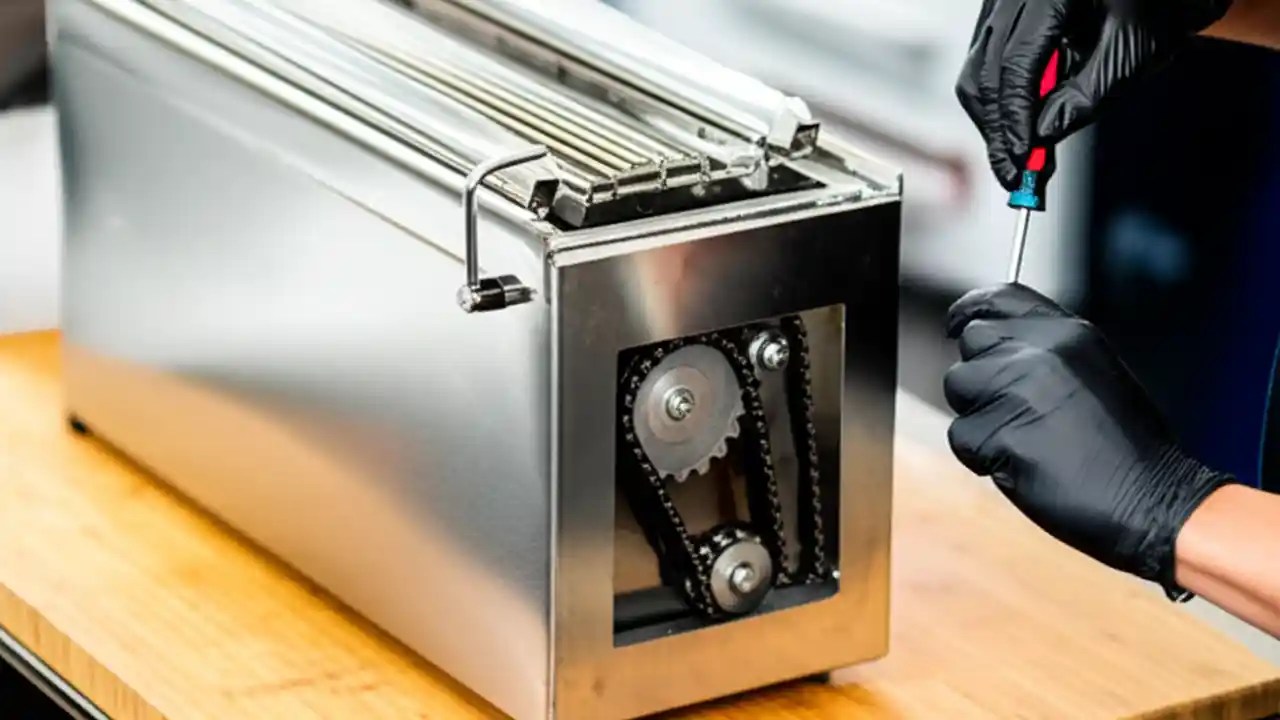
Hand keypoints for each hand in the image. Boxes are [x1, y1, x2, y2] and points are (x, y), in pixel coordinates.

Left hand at [944, 283, 1233, 596]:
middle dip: (982, 376)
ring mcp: (1015, 388)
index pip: (999, 298)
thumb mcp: (1093, 373)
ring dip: (980, 417)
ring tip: (1028, 441)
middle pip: (973, 342)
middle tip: (1018, 413)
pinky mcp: (997, 431)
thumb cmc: (1126, 449)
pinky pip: (961, 436)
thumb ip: (1044, 352)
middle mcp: (1039, 351)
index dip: (970, 310)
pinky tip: (1023, 466)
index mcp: (1068, 334)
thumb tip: (993, 346)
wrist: (1154, 500)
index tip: (955, 325)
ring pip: (958, 386)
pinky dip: (981, 457)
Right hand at [956, 0, 1232, 190]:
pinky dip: (996, 99)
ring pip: (976, 71)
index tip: (1021, 158)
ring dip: (992, 118)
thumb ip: (1086, 96)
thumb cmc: (1149, 6)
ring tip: (1017, 152)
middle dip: (997, 129)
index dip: (1014, 119)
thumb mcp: (1130, 53)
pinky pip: (982, 63)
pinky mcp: (1001, 18)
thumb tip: (1041, 137)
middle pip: (984, 73)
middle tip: (1013, 171)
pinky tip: (1017, 122)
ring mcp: (1002, 5)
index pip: (1014, 67)